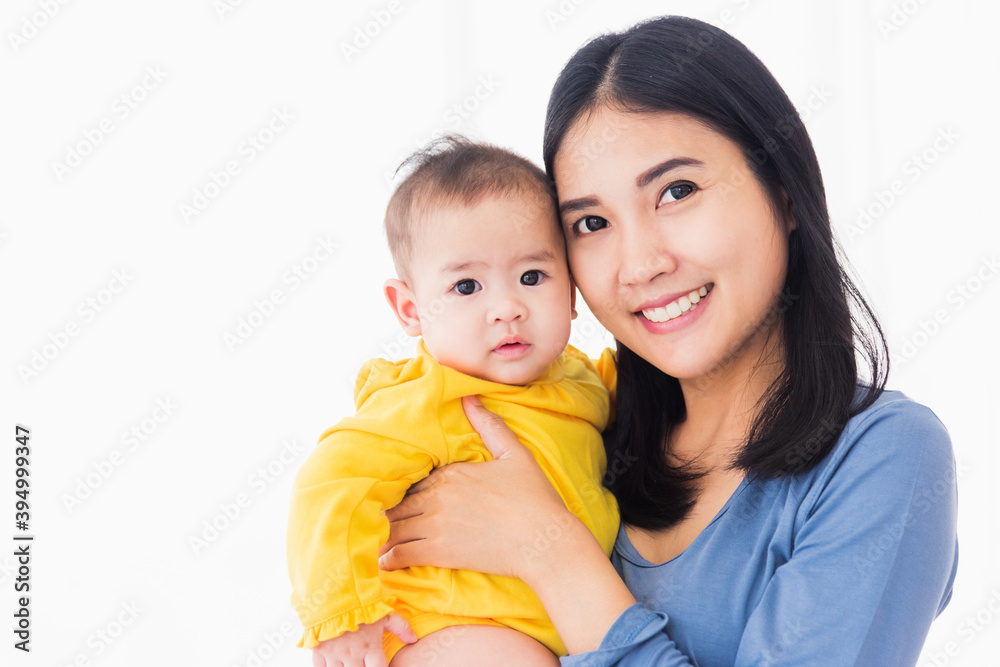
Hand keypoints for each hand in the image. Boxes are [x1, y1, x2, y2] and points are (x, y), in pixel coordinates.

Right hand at [311, 613, 415, 666]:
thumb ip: (400, 626)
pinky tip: (335, 664)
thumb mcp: (383, 614)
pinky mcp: (319, 652)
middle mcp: (353, 656)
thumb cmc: (359, 604)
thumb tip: (413, 639)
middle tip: (364, 662)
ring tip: (351, 663)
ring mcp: (335, 656)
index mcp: (370, 647)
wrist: (332, 593)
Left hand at [378, 395, 576, 581]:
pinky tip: (382, 562)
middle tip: (373, 520)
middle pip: (400, 503)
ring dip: (383, 535)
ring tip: (372, 542)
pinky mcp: (439, 551)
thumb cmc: (535, 498)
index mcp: (452, 473)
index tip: (393, 495)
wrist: (543, 540)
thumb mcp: (515, 454)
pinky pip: (402, 553)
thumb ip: (490, 426)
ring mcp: (435, 524)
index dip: (404, 489)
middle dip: (387, 512)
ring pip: (395, 528)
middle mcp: (437, 496)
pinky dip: (389, 558)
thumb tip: (469, 398)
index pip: (415, 479)